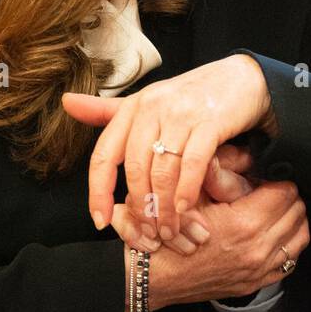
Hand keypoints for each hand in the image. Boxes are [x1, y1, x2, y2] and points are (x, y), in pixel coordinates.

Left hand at [62, 54, 276, 242]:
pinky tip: (184, 208)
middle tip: (147, 233)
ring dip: (163, 207)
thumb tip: (66, 103)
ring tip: (168, 229)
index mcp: (134, 106)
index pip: (104, 155)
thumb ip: (108, 111)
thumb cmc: (194, 96)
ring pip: (162, 171)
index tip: (100, 221)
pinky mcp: (211, 121)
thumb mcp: (149, 101)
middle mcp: (153, 107)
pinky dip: (186, 190)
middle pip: (134, 169)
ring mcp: (182, 113)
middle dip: (139, 206)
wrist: (245, 78)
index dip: (98, 192)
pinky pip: (192, 163)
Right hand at [144, 177, 309, 310]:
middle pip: (297, 211)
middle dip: (287, 197)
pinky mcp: (255, 283)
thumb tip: (244, 154)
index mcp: (244, 223)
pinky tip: (276, 234)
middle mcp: (257, 248)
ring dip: (292, 219)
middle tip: (272, 191)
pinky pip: (290, 262)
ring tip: (277, 210)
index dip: (277, 180)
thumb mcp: (191, 195)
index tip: (267, 178)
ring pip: (299, 236)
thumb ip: (219, 172)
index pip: (285, 193)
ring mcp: (258, 269)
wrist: (152, 277)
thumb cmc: (168, 236)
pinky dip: (289, 245)